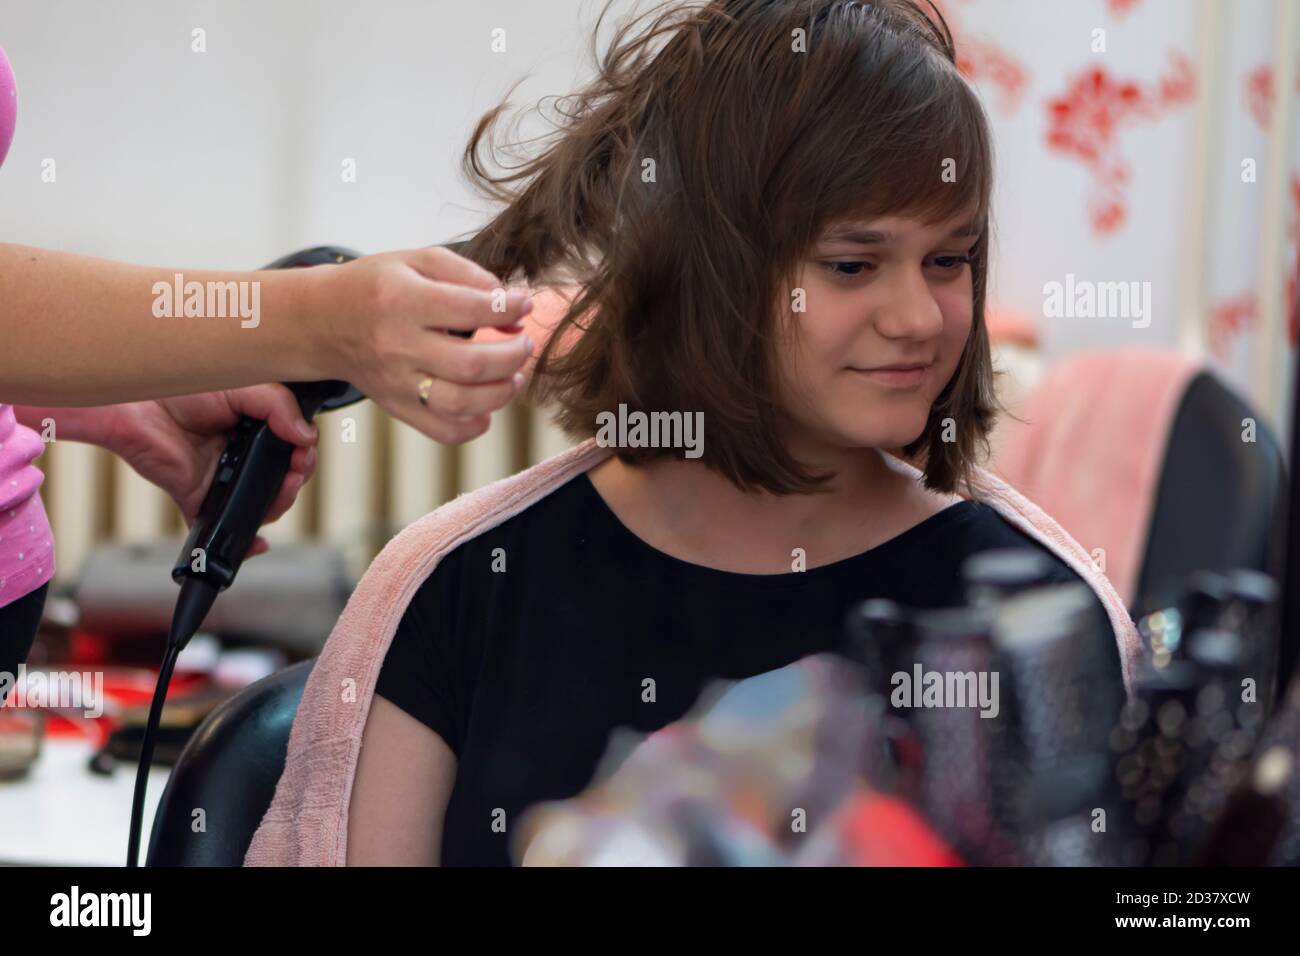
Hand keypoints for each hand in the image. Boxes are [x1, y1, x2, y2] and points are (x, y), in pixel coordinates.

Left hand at [105, 385, 318, 558]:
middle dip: (297, 479)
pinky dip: (244, 543)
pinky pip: (223, 526)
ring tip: (282, 490)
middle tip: (296, 471)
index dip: (304, 454)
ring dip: (279, 503)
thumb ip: (278, 406)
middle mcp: (241, 456)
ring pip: (262, 504)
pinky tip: (258, 543)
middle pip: (283, 480)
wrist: (135, 405)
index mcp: (255, 428)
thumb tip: (307, 437)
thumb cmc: (181, 388)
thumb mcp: (242, 387)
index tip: (303, 453)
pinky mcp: (200, 499)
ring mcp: (222, 479)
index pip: (292, 448)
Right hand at [302, 246, 537, 443]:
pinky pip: (444, 430)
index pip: (470, 309)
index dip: (509, 308)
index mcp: (402, 301)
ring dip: (502, 391)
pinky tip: (487, 405)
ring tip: (514, 375)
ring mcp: (396, 382)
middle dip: (513, 355)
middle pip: (471, 363)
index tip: (524, 305)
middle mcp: (398, 345)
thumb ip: (467, 274)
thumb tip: (510, 303)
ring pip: (462, 402)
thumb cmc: (375, 287)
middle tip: (524, 344)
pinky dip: (476, 424)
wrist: (320, 322)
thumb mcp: (415, 260)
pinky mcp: (397, 407)